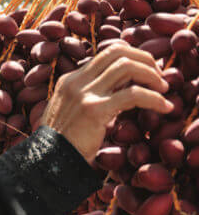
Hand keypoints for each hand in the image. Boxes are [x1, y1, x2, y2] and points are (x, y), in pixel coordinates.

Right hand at [41, 43, 173, 163]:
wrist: (49, 163)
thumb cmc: (62, 145)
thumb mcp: (73, 114)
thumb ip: (92, 99)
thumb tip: (122, 90)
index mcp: (69, 81)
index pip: (106, 54)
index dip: (132, 57)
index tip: (148, 69)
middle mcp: (75, 82)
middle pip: (117, 51)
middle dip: (145, 59)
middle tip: (160, 76)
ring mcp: (83, 94)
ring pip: (127, 66)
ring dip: (152, 75)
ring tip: (164, 89)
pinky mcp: (94, 110)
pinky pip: (133, 95)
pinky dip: (154, 98)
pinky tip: (164, 107)